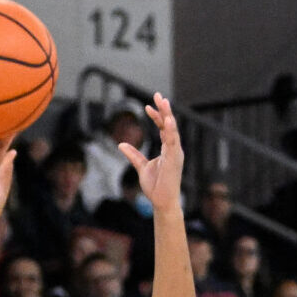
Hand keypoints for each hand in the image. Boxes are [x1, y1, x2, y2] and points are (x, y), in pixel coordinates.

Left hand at [115, 93, 185, 214]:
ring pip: (173, 130)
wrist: (162, 202)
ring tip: (163, 102)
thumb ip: (133, 155)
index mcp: (168, 149)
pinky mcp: (174, 160)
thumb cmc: (155, 186)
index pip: (163, 128)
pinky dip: (171, 131)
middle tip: (158, 95)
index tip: (148, 106)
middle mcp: (173, 149)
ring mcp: (175, 154)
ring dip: (168, 115)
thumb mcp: (141, 167)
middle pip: (169, 125)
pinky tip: (168, 120)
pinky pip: (174, 142)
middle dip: (164, 109)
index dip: (156, 116)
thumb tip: (121, 144)